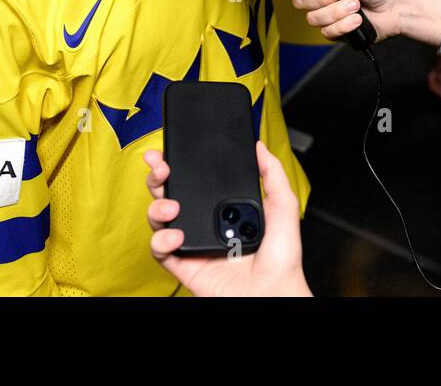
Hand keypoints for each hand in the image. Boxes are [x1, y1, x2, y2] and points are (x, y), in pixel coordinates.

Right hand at [144, 142, 311, 296]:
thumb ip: (272, 174)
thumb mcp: (283, 206)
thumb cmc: (282, 259)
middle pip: (171, 193)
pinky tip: (177, 235)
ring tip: (171, 206)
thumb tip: (259, 147)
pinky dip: (161, 240)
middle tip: (159, 167)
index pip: (196, 180)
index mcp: (223, 206)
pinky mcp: (184, 264)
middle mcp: (204, 222)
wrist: (274, 292)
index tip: (170, 150)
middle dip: (158, 177)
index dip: (179, 164)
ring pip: (160, 219)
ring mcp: (192, 242)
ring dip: (157, 207)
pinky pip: (160, 250)